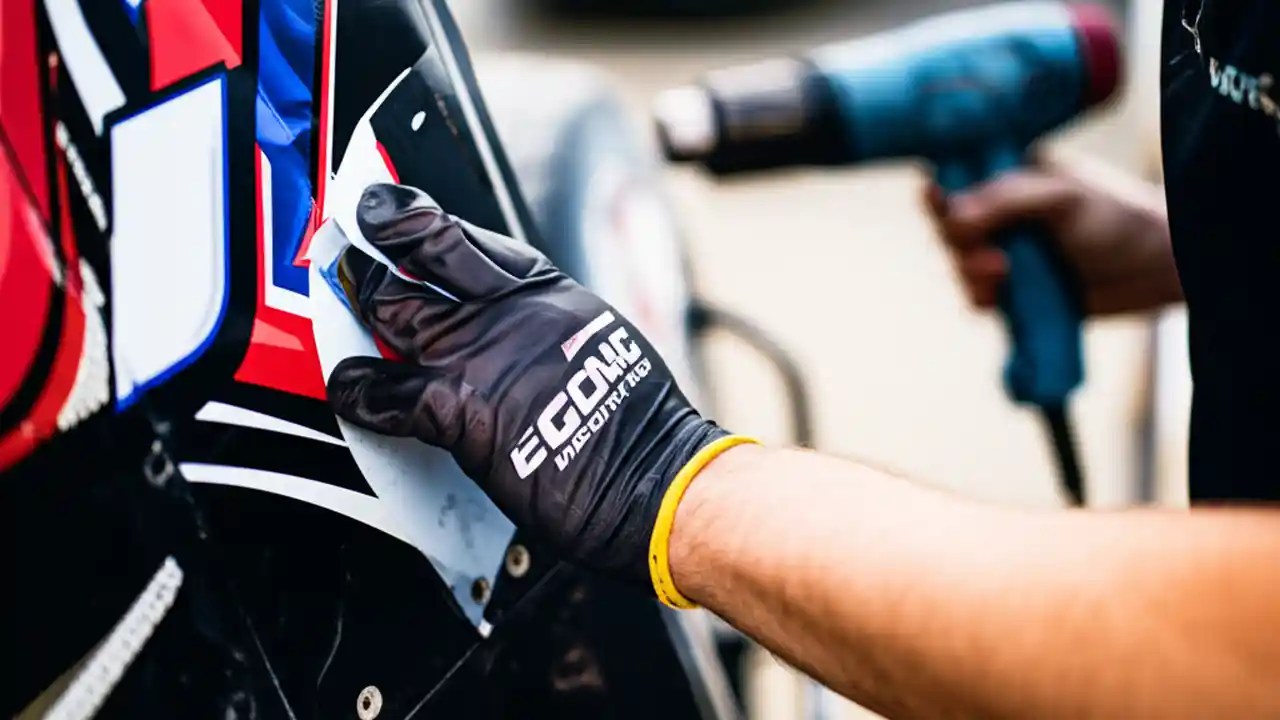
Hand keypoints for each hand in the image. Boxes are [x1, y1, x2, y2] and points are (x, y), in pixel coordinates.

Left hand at [325, 183, 748, 604]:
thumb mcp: (604, 350)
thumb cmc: (642, 431)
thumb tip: (527, 345)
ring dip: (360, 305)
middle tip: (347, 242)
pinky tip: (347, 388)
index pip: (469, 240)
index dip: (420, 221)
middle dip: (377, 246)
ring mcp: (483, 354)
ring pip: (395, 307)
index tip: (390, 210)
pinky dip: (358, 390)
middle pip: (423, 252)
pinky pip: (386, 392)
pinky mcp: (461, 408)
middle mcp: (512, 310)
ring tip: (341, 300)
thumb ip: (551, 336)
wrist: (657, 481)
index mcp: (550, 294)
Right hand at [924, 158, 1180, 314]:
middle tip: (990, 254)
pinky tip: (1004, 296)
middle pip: (948, 228)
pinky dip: (983, 298)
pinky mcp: (1016, 291)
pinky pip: (980, 297)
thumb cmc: (1118, 217)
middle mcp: (1001, 215)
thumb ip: (1006, 199)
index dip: (939, 191)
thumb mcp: (1063, 196)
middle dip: (959, 243)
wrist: (1159, 268)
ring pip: (960, 266)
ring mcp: (1007, 253)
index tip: (935, 198)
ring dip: (972, 273)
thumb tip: (953, 216)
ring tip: (1005, 276)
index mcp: (1009, 178)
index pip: (957, 178)